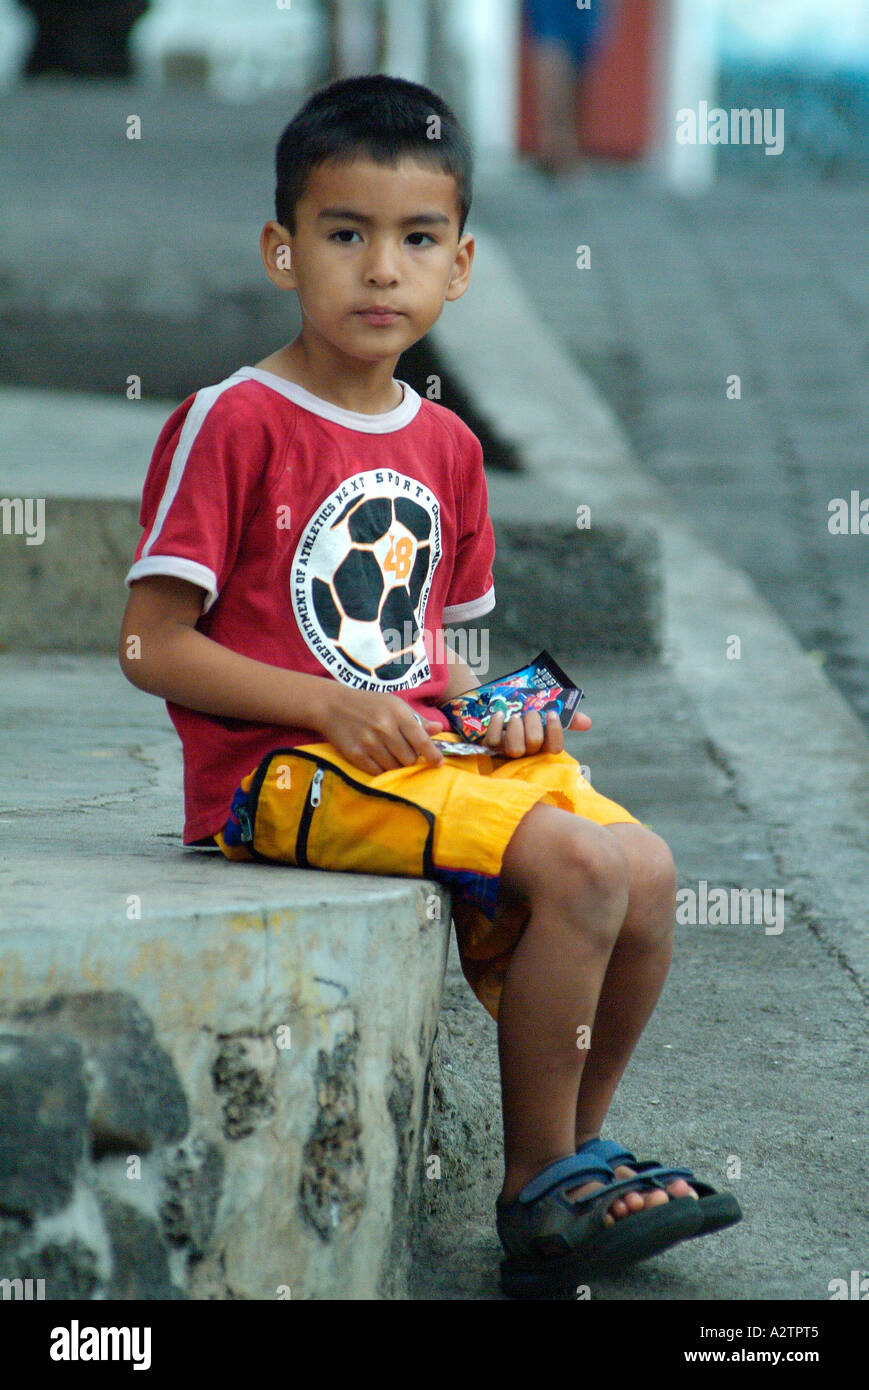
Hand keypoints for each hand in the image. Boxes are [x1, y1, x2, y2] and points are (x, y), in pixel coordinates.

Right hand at [320, 686, 444, 774]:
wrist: (332, 705)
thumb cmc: (368, 703)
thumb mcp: (394, 704)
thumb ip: (417, 718)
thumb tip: (438, 729)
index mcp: (397, 714)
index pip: (421, 741)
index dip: (433, 755)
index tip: (438, 763)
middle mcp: (384, 728)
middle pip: (409, 758)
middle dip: (411, 759)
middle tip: (405, 753)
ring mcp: (369, 743)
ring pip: (394, 767)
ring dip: (396, 765)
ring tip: (390, 754)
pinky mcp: (355, 754)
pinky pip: (377, 772)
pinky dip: (381, 769)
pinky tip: (378, 759)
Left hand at [481, 707, 590, 757]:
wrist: (493, 706)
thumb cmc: (524, 712)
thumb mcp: (545, 711)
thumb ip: (567, 716)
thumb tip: (588, 723)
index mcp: (542, 746)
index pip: (555, 748)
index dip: (555, 731)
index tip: (551, 713)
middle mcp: (526, 754)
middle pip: (535, 744)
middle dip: (533, 723)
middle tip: (529, 712)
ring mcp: (506, 753)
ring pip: (516, 748)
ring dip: (516, 727)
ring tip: (515, 716)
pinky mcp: (488, 748)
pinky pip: (494, 741)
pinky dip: (497, 725)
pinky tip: (499, 714)